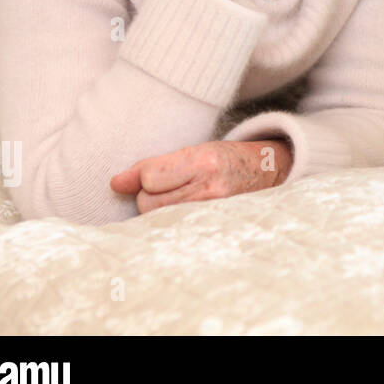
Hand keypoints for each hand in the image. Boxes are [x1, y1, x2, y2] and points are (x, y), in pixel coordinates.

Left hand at [110, 139, 291, 213]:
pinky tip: (185, 216)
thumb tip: (114, 184)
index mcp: (205, 161)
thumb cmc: (224, 159)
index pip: (149, 177)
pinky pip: (172, 231)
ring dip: (161, 210)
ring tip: (183, 199)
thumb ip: (151, 166)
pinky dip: (172, 223)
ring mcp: (213, 214)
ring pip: (157, 219)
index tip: (162, 173)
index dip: (148, 176)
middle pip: (148, 203)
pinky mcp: (213, 229)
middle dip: (152, 195)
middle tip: (176, 188)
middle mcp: (210, 189)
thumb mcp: (192, 151)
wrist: (268, 173)